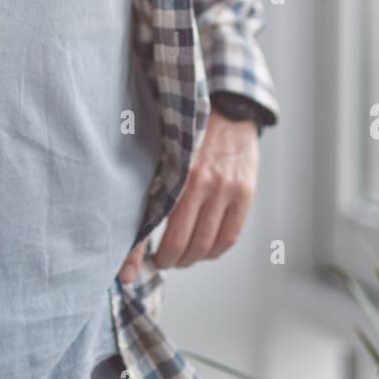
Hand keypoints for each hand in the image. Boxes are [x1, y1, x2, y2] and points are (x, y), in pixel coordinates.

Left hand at [118, 108, 259, 282]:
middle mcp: (202, 182)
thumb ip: (153, 184)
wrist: (229, 109)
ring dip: (191, 259)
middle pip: (182, 243)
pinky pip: (229, 237)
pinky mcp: (245, 193)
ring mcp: (226, 189)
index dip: (142, 254)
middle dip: (169, 260)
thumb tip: (132, 224)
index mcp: (176, 171)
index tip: (135, 268)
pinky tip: (205, 249)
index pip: (155, 225)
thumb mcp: (164, 152)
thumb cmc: (189, 132)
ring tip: (182, 257)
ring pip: (206, 245)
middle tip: (162, 260)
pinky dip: (214, 251)